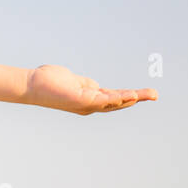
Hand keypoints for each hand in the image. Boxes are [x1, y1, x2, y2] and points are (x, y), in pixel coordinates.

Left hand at [25, 64, 157, 114]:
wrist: (32, 84)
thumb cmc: (49, 82)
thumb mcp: (75, 82)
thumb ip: (87, 85)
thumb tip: (95, 86)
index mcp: (90, 99)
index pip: (114, 99)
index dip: (130, 97)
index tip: (144, 93)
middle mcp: (90, 104)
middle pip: (118, 103)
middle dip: (137, 99)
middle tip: (155, 94)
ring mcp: (86, 103)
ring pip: (112, 102)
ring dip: (131, 98)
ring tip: (146, 94)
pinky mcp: (80, 99)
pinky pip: (101, 99)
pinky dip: (115, 98)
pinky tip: (127, 95)